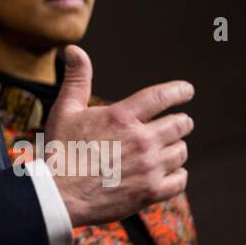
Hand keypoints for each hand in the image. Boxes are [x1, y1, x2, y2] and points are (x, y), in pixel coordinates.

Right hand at [44, 46, 193, 227]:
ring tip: (168, 148)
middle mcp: (141, 140)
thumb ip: (77, 78)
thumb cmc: (60, 150)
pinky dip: (177, 175)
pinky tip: (168, 173)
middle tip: (180, 123)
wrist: (58, 195)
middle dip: (181, 122)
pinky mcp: (150, 192)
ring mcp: (148, 167)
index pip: (162, 96)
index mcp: (122, 117)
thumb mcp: (66, 109)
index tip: (188, 90)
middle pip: (179, 125)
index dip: (179, 91)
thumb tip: (73, 49)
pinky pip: (180, 179)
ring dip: (176, 148)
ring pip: (181, 152)